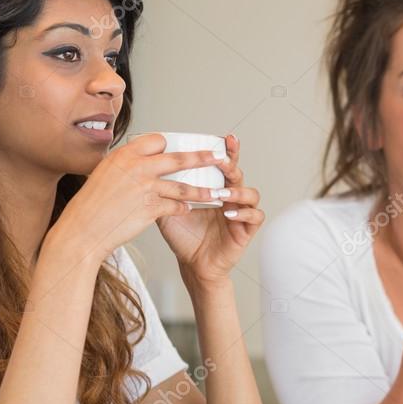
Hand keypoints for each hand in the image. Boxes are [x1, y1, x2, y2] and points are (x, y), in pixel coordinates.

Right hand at [53, 133, 224, 260]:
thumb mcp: (105, 174)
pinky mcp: (150, 208)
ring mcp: (145, 188)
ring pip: (182, 186)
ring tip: (217, 192)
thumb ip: (126, 165)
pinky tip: (189, 209)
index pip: (157, 140)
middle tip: (219, 158)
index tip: (178, 149)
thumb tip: (141, 161)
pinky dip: (184, 208)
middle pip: (178, 159)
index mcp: (125, 155)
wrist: (83, 230)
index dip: (169, 146)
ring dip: (202, 190)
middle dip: (202, 158)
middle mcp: (137, 167)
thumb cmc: (91, 205)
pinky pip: (175, 206)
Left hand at [156, 134, 263, 284]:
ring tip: (222, 194)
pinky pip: (254, 216)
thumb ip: (164, 191)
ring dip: (237, 191)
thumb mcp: (168, 210)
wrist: (192, 265)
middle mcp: (231, 198)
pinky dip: (244, 213)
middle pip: (238, 174)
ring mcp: (240, 213)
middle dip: (232, 165)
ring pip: (251, 194)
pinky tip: (230, 214)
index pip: (223, 166)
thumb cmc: (184, 237)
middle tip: (222, 160)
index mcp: (215, 188)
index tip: (225, 138)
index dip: (228, 151)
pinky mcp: (246, 230)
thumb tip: (147, 172)